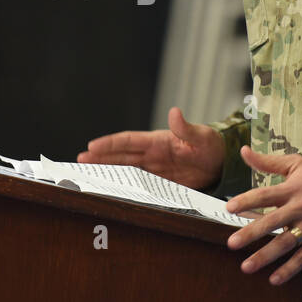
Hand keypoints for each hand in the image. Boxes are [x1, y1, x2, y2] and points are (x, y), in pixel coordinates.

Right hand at [76, 106, 222, 191]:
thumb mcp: (201, 136)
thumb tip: (174, 112)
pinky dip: (124, 185)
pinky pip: (139, 183)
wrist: (221, 162)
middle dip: (100, 157)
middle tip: (80, 160)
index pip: (128, 141)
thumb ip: (186, 128)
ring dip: (108, 170)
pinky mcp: (160, 181)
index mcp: (157, 141)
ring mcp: (154, 168)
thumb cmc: (210, 145)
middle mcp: (151, 154)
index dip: (110, 144)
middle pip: (120, 156)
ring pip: (125, 169)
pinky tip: (112, 188)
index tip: (92, 146)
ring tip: (88, 172)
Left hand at [224, 147, 301, 283]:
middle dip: (251, 233)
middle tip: (231, 243)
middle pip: (272, 222)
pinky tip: (274, 279)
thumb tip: (243, 151)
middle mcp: (300, 208)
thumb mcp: (297, 165)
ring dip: (265, 257)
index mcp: (292, 189)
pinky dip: (289, 269)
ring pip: (285, 244)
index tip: (229, 208)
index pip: (265, 194)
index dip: (247, 200)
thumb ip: (268, 162)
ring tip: (246, 267)